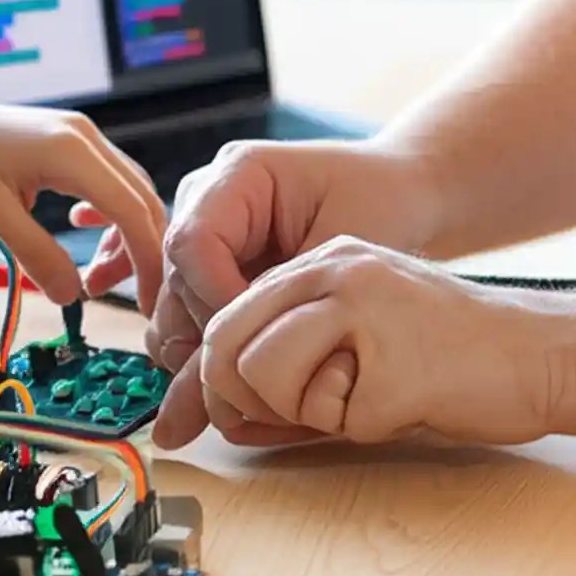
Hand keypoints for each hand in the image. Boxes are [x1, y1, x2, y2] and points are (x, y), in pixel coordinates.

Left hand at [0, 97, 165, 313]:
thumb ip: (35, 255)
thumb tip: (73, 296)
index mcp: (69, 149)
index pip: (131, 210)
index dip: (145, 260)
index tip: (144, 304)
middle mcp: (85, 135)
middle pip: (141, 200)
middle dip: (135, 253)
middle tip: (97, 290)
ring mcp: (81, 134)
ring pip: (130, 192)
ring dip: (121, 236)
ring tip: (86, 271)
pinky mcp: (72, 141)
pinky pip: (110, 181)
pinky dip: (107, 214)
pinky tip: (78, 226)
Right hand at [146, 141, 441, 445]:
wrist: (403, 194)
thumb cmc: (384, 204)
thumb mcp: (344, 249)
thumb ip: (285, 298)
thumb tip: (234, 360)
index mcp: (237, 174)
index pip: (192, 244)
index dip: (216, 301)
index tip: (264, 341)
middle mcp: (204, 201)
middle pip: (175, 283)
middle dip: (211, 340)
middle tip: (255, 390)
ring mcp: (202, 237)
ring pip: (172, 310)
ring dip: (204, 359)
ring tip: (246, 401)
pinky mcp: (208, 272)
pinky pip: (188, 322)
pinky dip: (213, 359)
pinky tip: (242, 392)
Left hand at [154, 236, 575, 448]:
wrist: (546, 350)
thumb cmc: (446, 356)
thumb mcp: (356, 339)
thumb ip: (288, 364)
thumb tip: (222, 419)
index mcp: (322, 261)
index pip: (226, 315)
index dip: (219, 374)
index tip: (240, 409)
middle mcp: (335, 271)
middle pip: (227, 342)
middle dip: (238, 395)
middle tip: (289, 414)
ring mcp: (366, 311)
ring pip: (264, 373)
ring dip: (301, 410)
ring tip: (359, 399)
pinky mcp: (398, 367)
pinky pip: (336, 419)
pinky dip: (363, 429)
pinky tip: (408, 404)